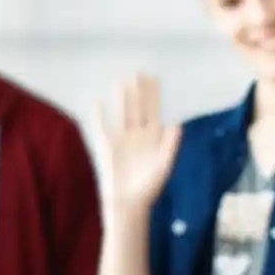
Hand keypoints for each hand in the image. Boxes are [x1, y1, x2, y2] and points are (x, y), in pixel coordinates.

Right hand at [99, 74, 181, 209]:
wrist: (128, 202)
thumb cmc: (149, 187)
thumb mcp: (164, 166)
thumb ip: (170, 145)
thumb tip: (178, 124)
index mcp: (155, 137)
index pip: (154, 110)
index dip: (155, 95)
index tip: (155, 78)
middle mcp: (139, 134)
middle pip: (139, 108)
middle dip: (139, 91)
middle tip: (138, 72)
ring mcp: (123, 139)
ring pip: (123, 113)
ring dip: (122, 98)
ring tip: (121, 81)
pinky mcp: (108, 146)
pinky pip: (103, 126)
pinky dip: (99, 114)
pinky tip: (97, 101)